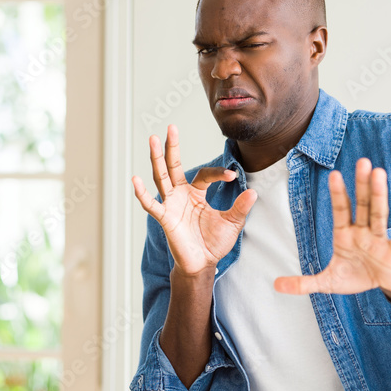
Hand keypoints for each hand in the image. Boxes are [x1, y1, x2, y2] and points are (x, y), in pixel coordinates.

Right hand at [131, 124, 257, 276]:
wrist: (203, 264)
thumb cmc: (214, 243)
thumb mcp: (232, 223)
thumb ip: (240, 208)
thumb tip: (254, 192)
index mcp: (196, 193)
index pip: (204, 174)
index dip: (218, 173)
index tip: (232, 175)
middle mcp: (180, 195)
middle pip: (173, 166)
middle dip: (171, 147)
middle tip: (171, 127)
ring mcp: (171, 205)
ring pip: (161, 178)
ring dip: (156, 159)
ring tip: (152, 139)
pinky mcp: (165, 218)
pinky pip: (151, 204)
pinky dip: (142, 193)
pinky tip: (136, 180)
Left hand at [274, 157, 390, 296]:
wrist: (383, 285)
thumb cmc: (356, 276)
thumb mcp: (327, 282)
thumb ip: (304, 283)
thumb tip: (276, 285)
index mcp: (345, 235)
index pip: (341, 210)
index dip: (338, 194)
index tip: (334, 174)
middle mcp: (362, 232)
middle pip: (361, 205)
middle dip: (361, 185)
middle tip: (362, 162)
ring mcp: (379, 239)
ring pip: (379, 214)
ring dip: (379, 195)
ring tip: (379, 174)